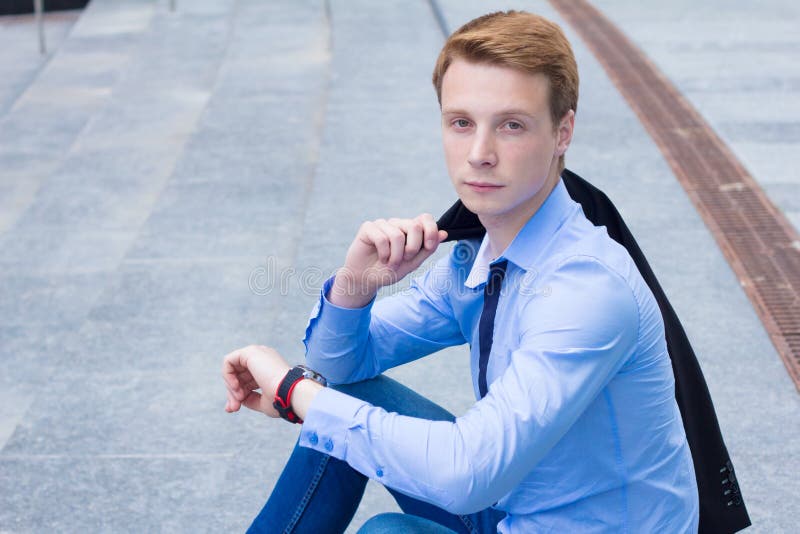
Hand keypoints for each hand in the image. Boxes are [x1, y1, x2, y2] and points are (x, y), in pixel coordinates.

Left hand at [222, 345, 290, 416]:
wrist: (290, 393)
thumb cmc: (282, 399)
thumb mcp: (263, 402)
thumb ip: (250, 399)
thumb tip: (237, 401)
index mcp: (267, 368)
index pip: (246, 380)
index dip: (236, 394)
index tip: (234, 409)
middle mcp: (262, 359)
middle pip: (238, 375)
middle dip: (232, 393)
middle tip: (233, 408)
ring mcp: (257, 353)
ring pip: (232, 369)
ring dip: (231, 386)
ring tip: (238, 398)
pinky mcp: (250, 352)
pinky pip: (229, 361)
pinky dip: (228, 375)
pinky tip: (236, 387)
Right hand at [331, 213, 447, 307]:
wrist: (366, 280)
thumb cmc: (388, 271)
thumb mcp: (412, 264)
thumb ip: (427, 249)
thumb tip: (444, 233)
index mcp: (410, 230)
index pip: (425, 218)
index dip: (431, 231)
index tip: (429, 247)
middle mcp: (397, 224)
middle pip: (414, 226)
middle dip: (413, 248)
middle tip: (405, 259)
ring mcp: (382, 224)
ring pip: (397, 235)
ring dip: (396, 256)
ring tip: (390, 263)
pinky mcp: (368, 228)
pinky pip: (381, 238)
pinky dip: (384, 253)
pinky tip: (380, 258)